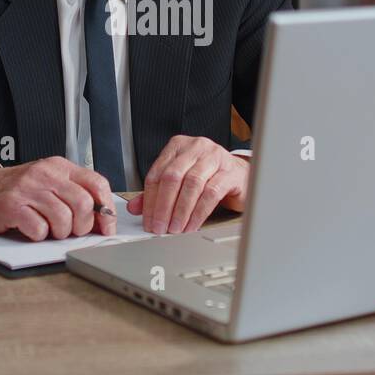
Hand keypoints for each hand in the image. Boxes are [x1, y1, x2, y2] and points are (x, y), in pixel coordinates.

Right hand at [0, 157, 115, 240]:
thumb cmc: (16, 191)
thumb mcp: (48, 184)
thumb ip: (74, 195)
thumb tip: (102, 220)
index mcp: (59, 167)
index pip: (97, 183)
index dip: (106, 208)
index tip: (107, 225)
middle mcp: (45, 174)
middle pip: (84, 204)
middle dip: (83, 226)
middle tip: (72, 231)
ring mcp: (28, 189)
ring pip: (64, 219)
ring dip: (60, 232)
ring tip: (49, 229)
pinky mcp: (12, 206)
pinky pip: (39, 229)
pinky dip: (38, 236)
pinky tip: (31, 228)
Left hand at [128, 136, 248, 233]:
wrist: (239, 175)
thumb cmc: (208, 176)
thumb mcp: (180, 182)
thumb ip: (157, 192)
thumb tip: (135, 207)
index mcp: (178, 146)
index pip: (157, 173)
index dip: (150, 200)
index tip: (148, 220)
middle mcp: (196, 147)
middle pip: (172, 177)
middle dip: (163, 206)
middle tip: (160, 227)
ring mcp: (214, 156)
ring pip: (191, 184)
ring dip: (181, 211)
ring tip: (176, 228)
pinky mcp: (230, 171)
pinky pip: (211, 193)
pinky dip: (199, 212)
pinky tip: (192, 224)